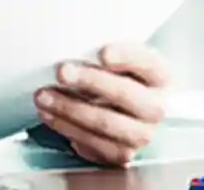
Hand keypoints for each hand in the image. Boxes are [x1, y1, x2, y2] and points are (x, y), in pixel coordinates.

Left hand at [33, 42, 170, 165]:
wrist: (122, 110)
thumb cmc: (117, 77)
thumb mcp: (118, 59)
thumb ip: (103, 52)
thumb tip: (72, 47)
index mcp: (160, 76)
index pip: (146, 63)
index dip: (126, 57)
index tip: (103, 52)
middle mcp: (156, 107)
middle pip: (124, 94)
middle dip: (90, 81)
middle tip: (62, 71)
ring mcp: (141, 135)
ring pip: (105, 122)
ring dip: (69, 108)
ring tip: (43, 95)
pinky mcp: (121, 154)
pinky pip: (92, 143)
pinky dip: (66, 127)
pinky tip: (49, 114)